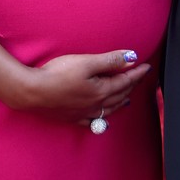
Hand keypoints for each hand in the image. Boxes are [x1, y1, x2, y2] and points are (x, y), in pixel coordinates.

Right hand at [31, 50, 150, 122]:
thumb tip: (131, 58)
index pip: (125, 81)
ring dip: (120, 101)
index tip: (146, 66)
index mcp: (101, 91)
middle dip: (131, 85)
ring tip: (127, 98)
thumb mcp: (86, 62)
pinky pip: (94, 121)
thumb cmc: (58, 74)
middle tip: (139, 77)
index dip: (137, 72)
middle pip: (119, 95)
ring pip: (109, 109)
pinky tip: (102, 118)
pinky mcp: (72, 118)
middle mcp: (96, 105)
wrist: (32, 92)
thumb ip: (110, 61)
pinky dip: (103, 118)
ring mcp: (84, 113)